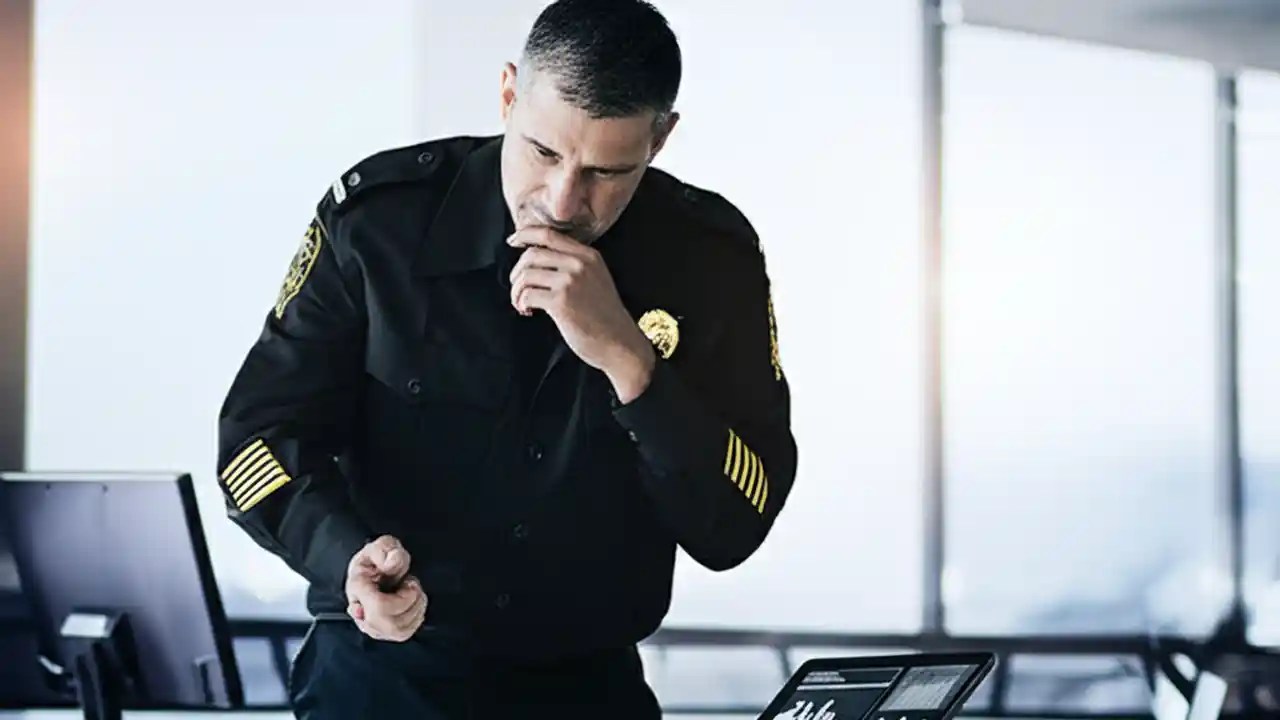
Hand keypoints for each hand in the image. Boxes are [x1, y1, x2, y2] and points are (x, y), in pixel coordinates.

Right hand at [344, 535, 426, 641]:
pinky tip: (413, 604)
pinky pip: (403, 635)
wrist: (374, 568)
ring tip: (412, 592)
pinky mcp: (381, 632)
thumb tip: (391, 564)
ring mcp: (369, 625)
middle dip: (411, 604)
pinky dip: (415, 618)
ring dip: (415, 610)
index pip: (379, 607)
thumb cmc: (378, 558)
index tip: (407, 581)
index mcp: (357, 588)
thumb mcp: (383, 545)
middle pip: (390, 624)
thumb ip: (387, 549)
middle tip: (412, 586)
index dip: (402, 598)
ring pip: (398, 631)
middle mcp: (360, 611)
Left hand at [508, 228, 655, 401]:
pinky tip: (529, 311)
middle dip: (517, 272)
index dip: (525, 234)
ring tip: (523, 304)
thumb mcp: (596, 279)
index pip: (548, 234)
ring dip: (517, 291)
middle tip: (518, 288)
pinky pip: (527, 294)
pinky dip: (521, 303)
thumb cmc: (605, 317)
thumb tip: (537, 258)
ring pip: (526, 274)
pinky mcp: (561, 302)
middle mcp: (579, 264)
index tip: (513, 240)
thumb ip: (574, 264)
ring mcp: (570, 282)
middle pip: (532, 254)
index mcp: (588, 255)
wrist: (620, 343)